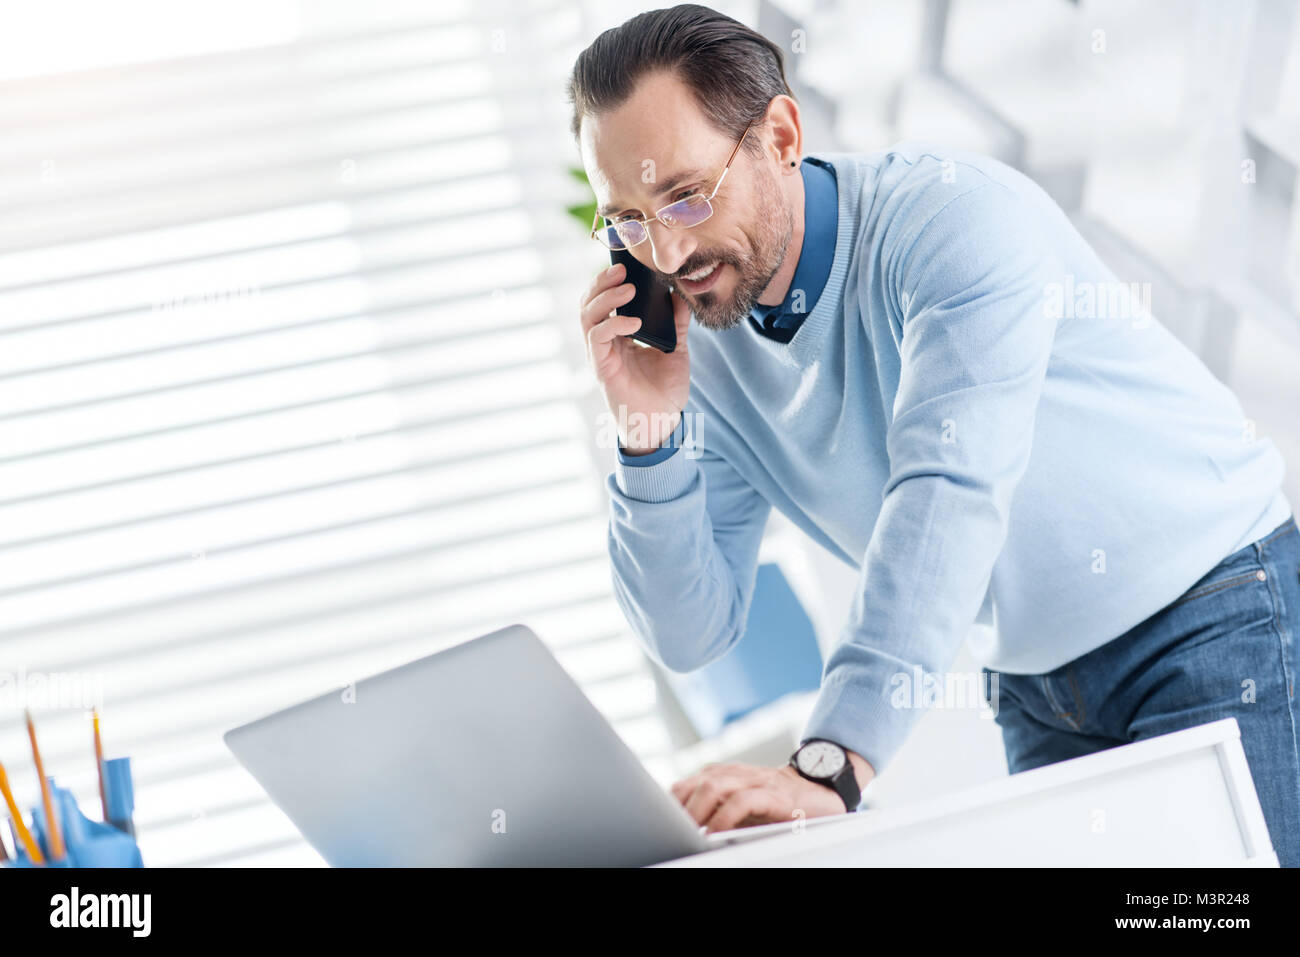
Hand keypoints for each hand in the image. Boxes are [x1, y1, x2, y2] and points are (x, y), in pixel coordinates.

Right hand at [578, 261, 691, 453]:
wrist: (663, 422)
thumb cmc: (665, 391)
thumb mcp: (677, 349)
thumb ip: (676, 322)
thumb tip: (680, 294)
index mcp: (618, 336)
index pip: (602, 300)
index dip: (607, 281)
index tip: (625, 265)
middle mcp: (604, 343)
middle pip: (588, 303)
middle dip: (601, 282)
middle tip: (621, 269)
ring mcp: (600, 355)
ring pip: (587, 316)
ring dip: (605, 298)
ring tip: (628, 289)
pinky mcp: (602, 368)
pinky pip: (597, 339)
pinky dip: (614, 324)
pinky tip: (634, 322)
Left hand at [670, 754, 871, 832]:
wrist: (822, 790)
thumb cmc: (778, 805)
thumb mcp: (743, 808)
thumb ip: (718, 812)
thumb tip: (687, 831)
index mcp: (726, 775)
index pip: (689, 783)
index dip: (671, 801)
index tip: (657, 821)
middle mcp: (738, 774)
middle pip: (698, 782)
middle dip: (680, 806)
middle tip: (669, 829)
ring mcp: (757, 781)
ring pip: (716, 785)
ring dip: (697, 809)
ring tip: (687, 831)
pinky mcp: (775, 795)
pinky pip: (743, 800)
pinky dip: (724, 816)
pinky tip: (715, 832)